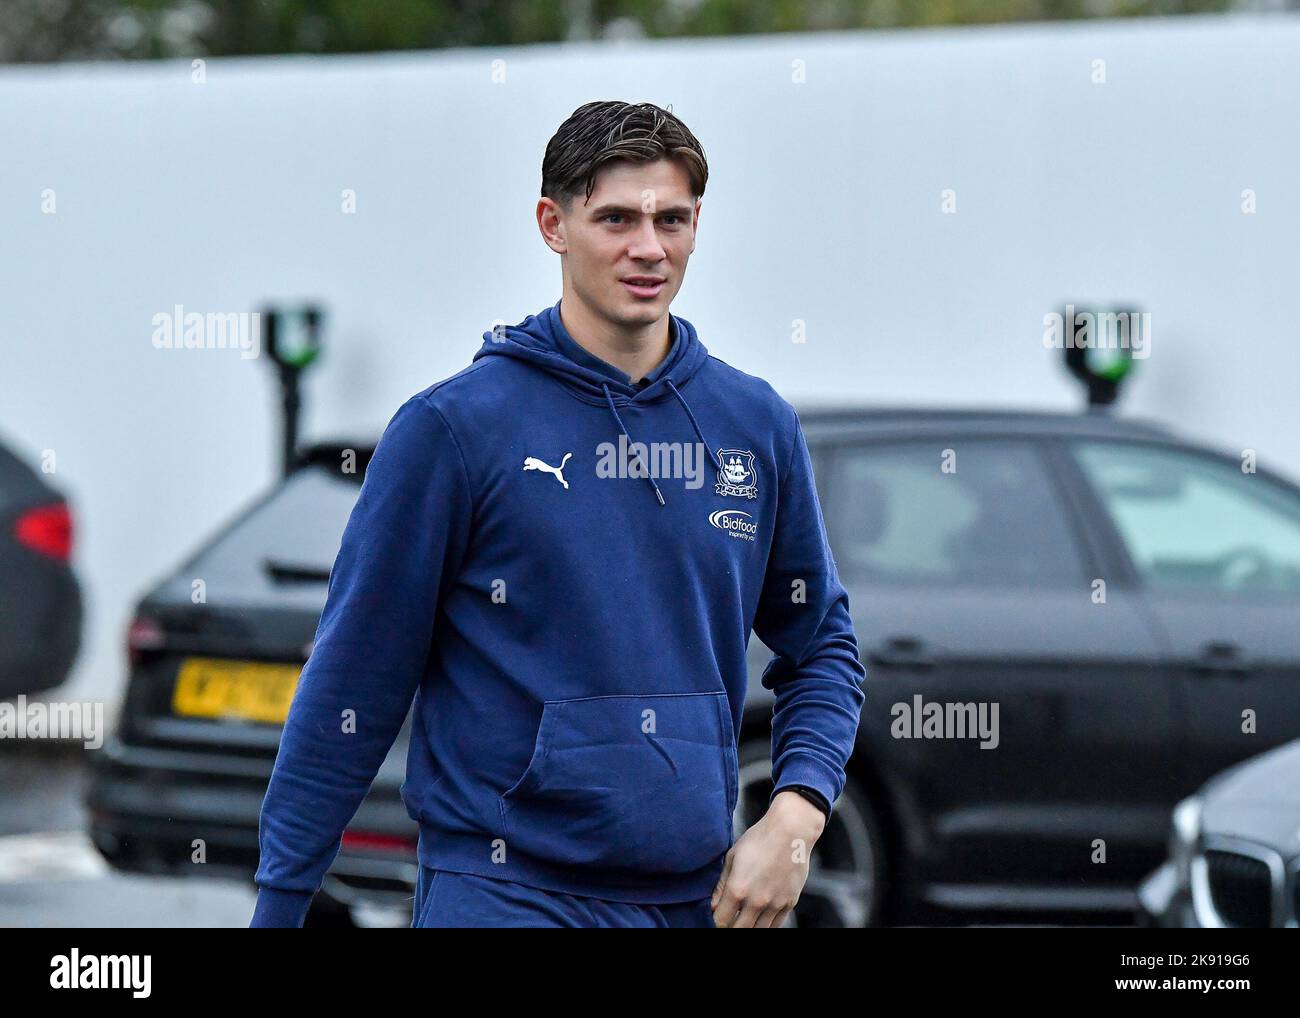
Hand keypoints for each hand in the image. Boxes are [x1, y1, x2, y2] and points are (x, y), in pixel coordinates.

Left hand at [711, 789, 825, 927]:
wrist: (791, 831)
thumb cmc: (760, 839)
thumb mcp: (732, 857)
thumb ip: (721, 885)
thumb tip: (713, 905)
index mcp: (738, 889)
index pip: (721, 921)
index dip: (715, 922)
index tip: (715, 918)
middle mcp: (756, 901)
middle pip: (738, 930)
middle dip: (730, 927)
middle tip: (729, 919)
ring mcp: (774, 904)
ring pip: (758, 931)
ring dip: (749, 927)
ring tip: (744, 919)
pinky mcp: (789, 903)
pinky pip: (776, 925)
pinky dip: (766, 925)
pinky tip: (760, 918)